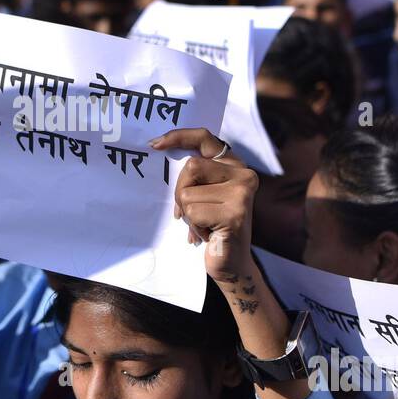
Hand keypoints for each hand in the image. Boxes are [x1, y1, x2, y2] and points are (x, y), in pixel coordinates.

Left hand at [153, 128, 258, 283]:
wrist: (232, 262)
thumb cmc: (212, 225)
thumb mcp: (204, 193)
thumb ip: (194, 175)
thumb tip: (158, 147)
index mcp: (234, 164)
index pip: (204, 137)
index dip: (178, 136)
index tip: (154, 144)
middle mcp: (243, 174)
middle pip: (190, 167)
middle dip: (181, 191)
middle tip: (190, 212)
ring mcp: (242, 193)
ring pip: (188, 193)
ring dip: (188, 214)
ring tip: (204, 224)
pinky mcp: (235, 213)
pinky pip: (193, 212)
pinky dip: (193, 227)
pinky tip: (208, 233)